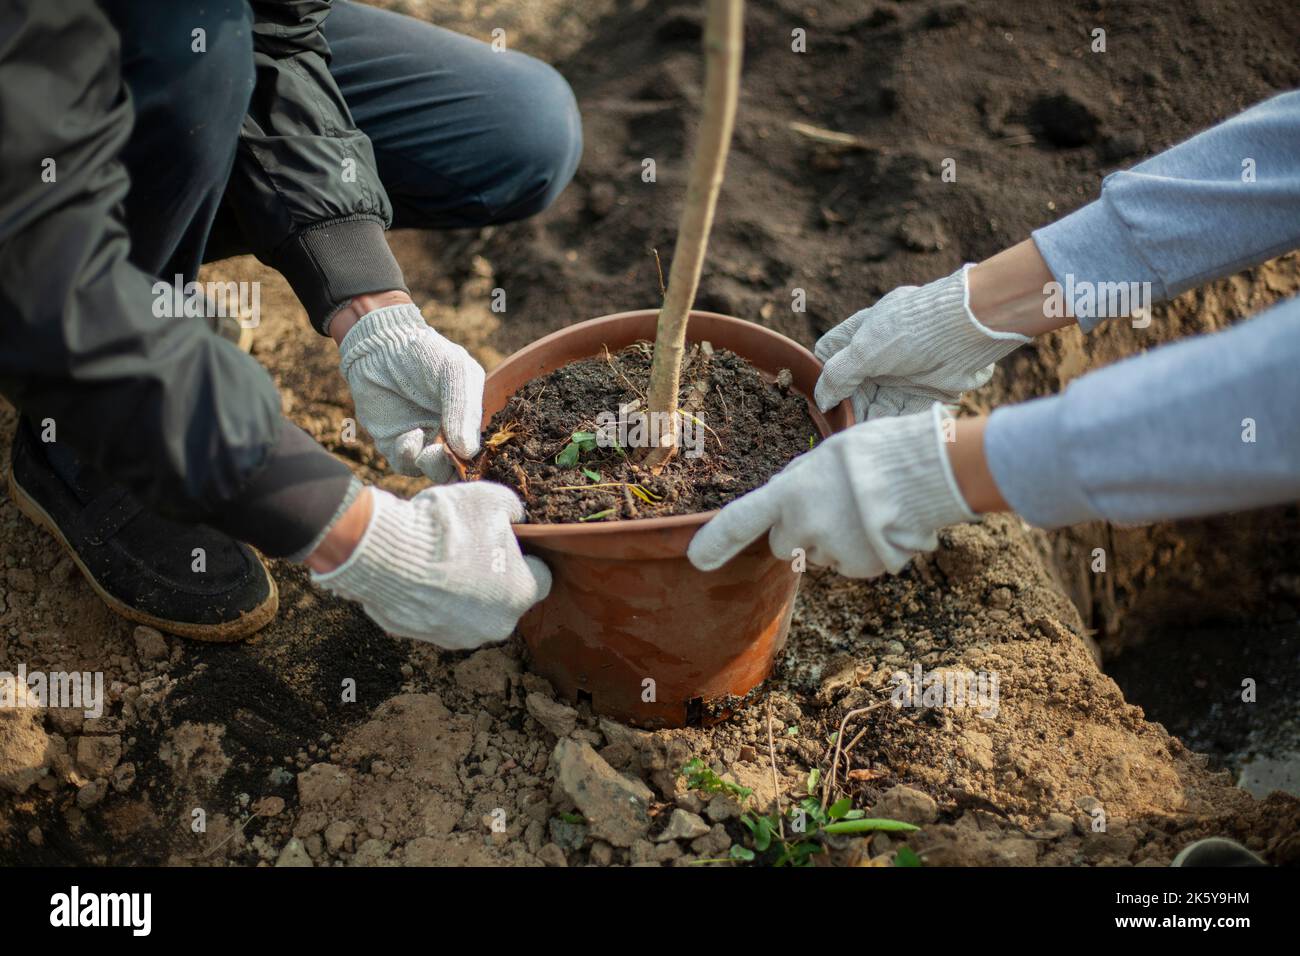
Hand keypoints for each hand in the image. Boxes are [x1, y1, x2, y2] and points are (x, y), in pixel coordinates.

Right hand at [311, 483, 550, 649]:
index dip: (524, 555)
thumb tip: (513, 517)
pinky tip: (418, 572)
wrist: (388, 554)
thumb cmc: (448, 527)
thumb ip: (513, 510)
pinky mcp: (424, 637)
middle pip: (503, 597)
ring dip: (461, 589)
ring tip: (440, 558)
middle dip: (492, 575)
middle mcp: (495, 625)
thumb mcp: (493, 499)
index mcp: (521, 594)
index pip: (539, 577)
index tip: (506, 541)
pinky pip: (436, 615)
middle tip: (469, 546)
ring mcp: (458, 636)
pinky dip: (431, 598)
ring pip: (469, 610)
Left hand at [338, 300, 484, 482]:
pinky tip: (409, 437)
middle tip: (445, 455)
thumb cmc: (425, 353)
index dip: (478, 461)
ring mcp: (422, 441)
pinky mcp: (394, 444)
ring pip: (433, 471)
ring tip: (429, 448)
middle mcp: (448, 434)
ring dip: (433, 466)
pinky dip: (409, 458)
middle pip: (459, 468)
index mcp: (469, 419)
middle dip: (454, 468)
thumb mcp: (456, 372)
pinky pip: (405, 465)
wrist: (380, 344)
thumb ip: (464, 411)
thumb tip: (467, 452)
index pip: (480, 451)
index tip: (471, 459)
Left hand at [687, 405, 974, 576]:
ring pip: (820, 555)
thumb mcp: (825, 454)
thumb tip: (787, 503)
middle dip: (799, 532)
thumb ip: (799, 483)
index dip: (715, 541)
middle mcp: (804, 527)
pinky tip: (879, 524)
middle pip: (784, 545)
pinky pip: (850, 564)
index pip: (740, 520)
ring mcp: (833, 552)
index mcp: (790, 493)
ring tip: (864, 509)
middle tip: (830, 505)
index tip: (697, 558)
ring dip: (834, 540)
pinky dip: (861, 550)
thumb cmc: (877, 451)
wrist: (929, 472)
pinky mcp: (861, 569)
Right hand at [814, 265, 1028, 421]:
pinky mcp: (927, 389)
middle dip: (849, 404)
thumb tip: (822, 400)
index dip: (824, 373)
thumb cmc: (912, 330)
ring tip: (863, 433)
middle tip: (842, 423)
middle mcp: (884, 351)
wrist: (970, 330)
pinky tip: (885, 433)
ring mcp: (905, 370)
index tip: (821, 396)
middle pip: (855, 384)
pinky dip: (893, 423)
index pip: (832, 351)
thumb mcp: (864, 349)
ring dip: (869, 417)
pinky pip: (903, 411)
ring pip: (878, 400)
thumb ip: (837, 375)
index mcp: (865, 330)